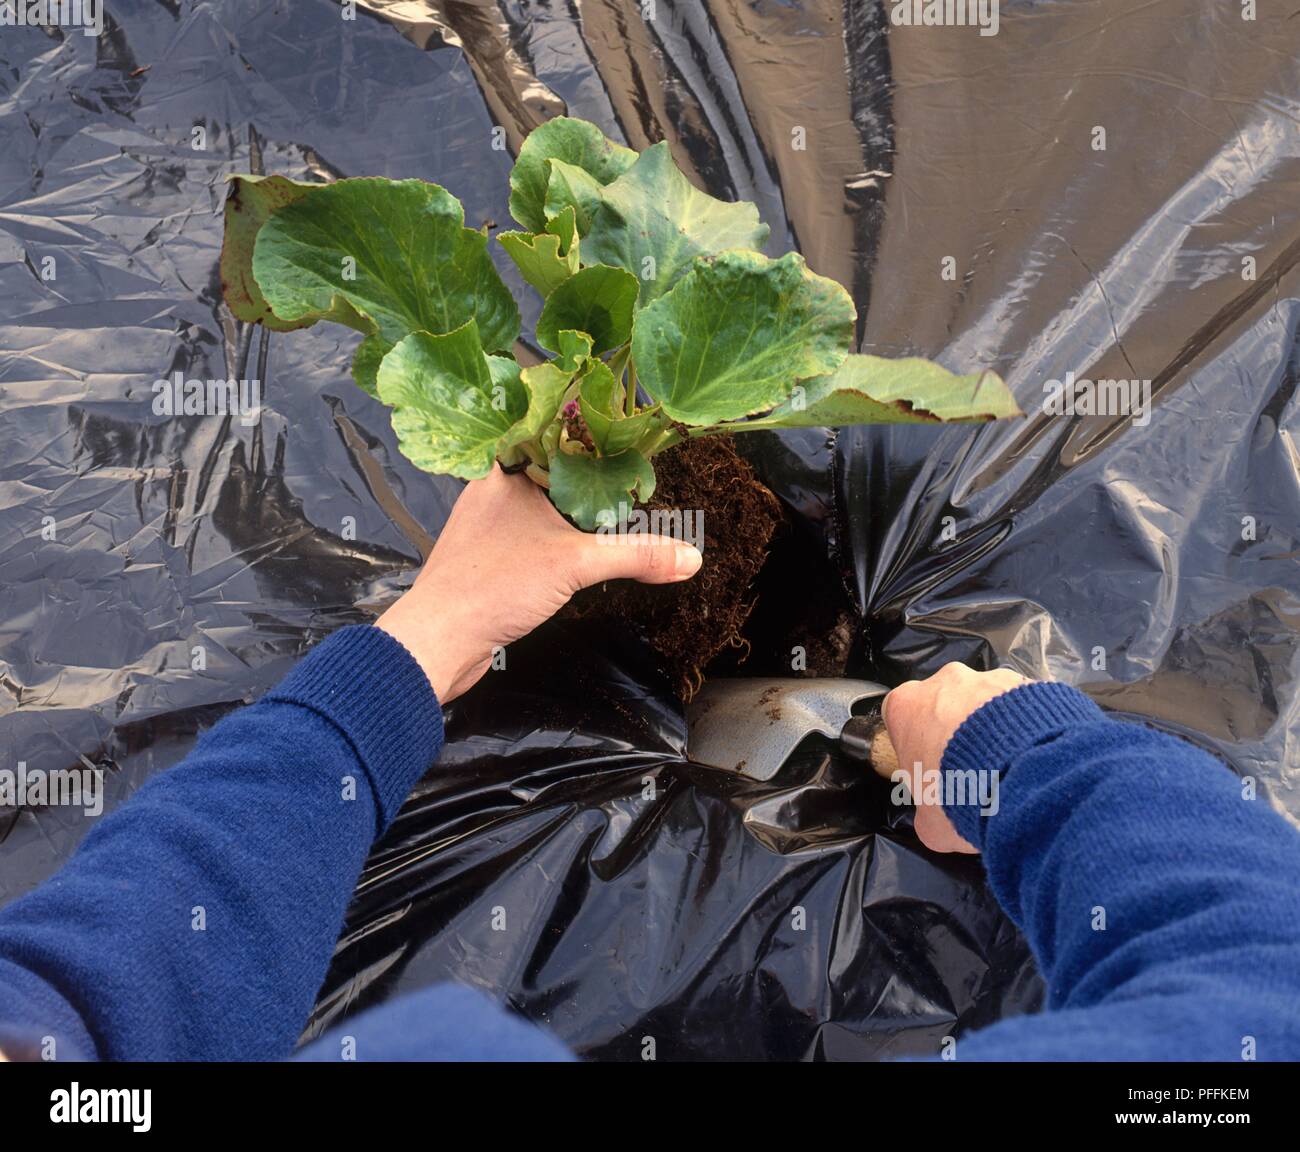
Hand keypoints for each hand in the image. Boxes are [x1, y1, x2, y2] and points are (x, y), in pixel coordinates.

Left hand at [377, 465, 701, 702]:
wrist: (438, 639)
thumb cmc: (495, 585)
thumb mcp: (578, 563)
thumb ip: (637, 555)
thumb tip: (691, 556)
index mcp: (507, 469)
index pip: (556, 435)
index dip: (595, 437)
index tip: (633, 441)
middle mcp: (492, 488)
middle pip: (552, 473)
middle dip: (591, 480)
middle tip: (635, 481)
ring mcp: (484, 523)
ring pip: (539, 507)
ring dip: (572, 514)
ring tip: (615, 515)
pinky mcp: (482, 556)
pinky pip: (527, 535)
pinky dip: (554, 540)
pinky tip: (575, 553)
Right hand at [882, 662, 1030, 853]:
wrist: (1021, 778)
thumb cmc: (958, 793)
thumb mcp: (929, 822)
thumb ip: (927, 813)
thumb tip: (937, 822)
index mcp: (905, 706)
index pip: (902, 720)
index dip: (917, 747)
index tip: (932, 771)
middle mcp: (944, 682)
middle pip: (945, 706)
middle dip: (958, 734)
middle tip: (974, 773)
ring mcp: (987, 677)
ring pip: (986, 703)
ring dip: (994, 730)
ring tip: (1010, 769)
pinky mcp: (1027, 683)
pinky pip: (1022, 706)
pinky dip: (1026, 729)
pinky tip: (1033, 760)